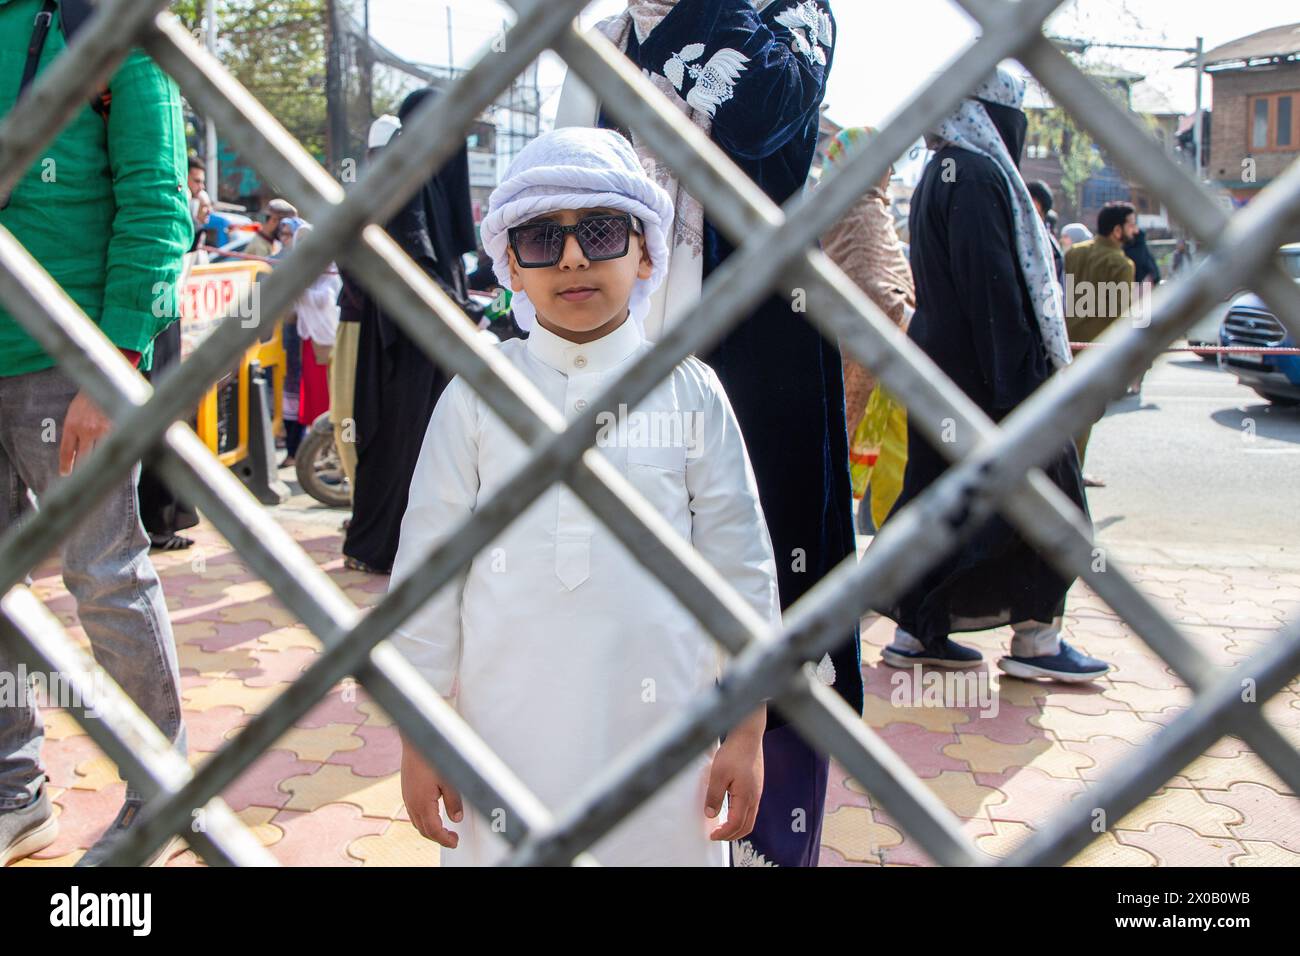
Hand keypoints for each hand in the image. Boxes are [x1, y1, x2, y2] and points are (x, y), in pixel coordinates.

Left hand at [58, 390, 112, 475]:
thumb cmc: (88, 398)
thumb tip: (73, 452)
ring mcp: (103, 430)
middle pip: (85, 457)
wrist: (105, 382)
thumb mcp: (74, 412)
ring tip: (100, 473)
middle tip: (82, 478)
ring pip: (101, 454)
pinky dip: (116, 453)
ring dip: (100, 464)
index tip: (65, 474)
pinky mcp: (118, 428)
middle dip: (83, 470)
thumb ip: (73, 430)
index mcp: (72, 425)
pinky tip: (118, 460)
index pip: (67, 451)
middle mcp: (87, 429)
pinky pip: (116, 445)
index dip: (66, 465)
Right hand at [401, 741, 462, 848]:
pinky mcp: (407, 790)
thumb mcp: (449, 780)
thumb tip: (456, 819)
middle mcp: (411, 803)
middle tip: (452, 839)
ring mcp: (407, 797)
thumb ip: (453, 802)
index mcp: (422, 804)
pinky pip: (413, 812)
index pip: (433, 830)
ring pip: (417, 822)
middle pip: (423, 829)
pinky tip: (433, 814)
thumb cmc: (432, 757)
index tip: (455, 842)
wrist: (415, 740)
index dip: (445, 839)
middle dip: (437, 837)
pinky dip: (423, 819)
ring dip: (430, 829)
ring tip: (444, 830)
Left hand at [704, 708, 764, 840]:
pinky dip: (741, 817)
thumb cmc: (734, 752)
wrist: (748, 736)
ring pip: (750, 819)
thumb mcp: (718, 774)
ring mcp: (757, 792)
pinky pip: (751, 809)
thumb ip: (714, 796)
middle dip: (731, 835)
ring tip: (722, 827)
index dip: (724, 834)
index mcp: (746, 797)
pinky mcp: (756, 786)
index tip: (712, 836)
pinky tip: (730, 811)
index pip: (736, 825)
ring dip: (737, 827)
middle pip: (746, 827)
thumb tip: (710, 815)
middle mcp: (755, 797)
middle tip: (717, 836)